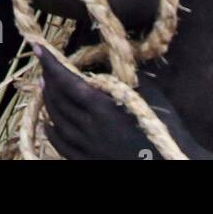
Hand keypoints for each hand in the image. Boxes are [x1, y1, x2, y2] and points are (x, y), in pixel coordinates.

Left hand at [38, 48, 172, 159]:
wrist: (174, 166)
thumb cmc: (164, 129)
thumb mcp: (147, 94)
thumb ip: (123, 75)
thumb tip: (104, 59)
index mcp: (102, 107)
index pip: (66, 80)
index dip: (50, 62)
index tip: (38, 46)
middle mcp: (89, 128)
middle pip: (58, 100)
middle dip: (49, 79)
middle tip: (45, 66)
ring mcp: (87, 148)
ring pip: (57, 121)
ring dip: (48, 102)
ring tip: (44, 87)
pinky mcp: (89, 163)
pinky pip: (62, 147)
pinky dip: (51, 132)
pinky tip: (48, 124)